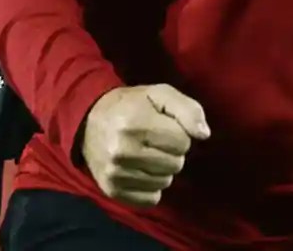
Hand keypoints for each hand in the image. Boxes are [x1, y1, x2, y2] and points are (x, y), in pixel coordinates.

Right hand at [79, 84, 210, 206]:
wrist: (88, 120)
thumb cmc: (131, 105)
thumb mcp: (160, 94)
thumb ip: (188, 109)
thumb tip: (204, 134)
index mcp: (135, 123)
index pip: (183, 142)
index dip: (179, 134)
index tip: (165, 127)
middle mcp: (122, 150)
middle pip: (176, 164)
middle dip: (172, 152)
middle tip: (155, 141)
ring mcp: (115, 173)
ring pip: (165, 182)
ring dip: (162, 169)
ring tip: (146, 153)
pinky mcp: (112, 189)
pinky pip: (151, 199)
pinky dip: (151, 187)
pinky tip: (140, 170)